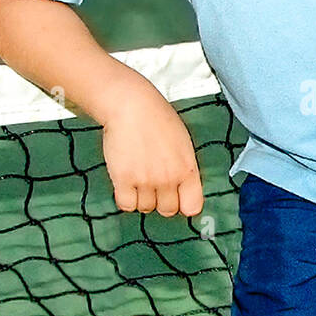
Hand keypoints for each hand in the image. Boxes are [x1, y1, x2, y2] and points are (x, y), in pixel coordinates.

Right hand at [101, 87, 204, 217]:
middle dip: (160, 200)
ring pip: (145, 208)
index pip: (192, 207)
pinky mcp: (123, 179)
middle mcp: (169, 178)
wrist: (130, 105)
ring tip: (137, 174)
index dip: (183, 204)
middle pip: (168, 210)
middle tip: (152, 181)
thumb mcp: (182, 142)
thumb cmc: (156, 117)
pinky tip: (125, 181)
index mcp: (187, 169)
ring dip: (141, 196)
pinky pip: (126, 204)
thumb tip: (182, 190)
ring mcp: (146, 181)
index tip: (176, 198)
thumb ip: (184, 168)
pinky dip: (125, 197)